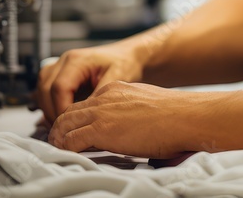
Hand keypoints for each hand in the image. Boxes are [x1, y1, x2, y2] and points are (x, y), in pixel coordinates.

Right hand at [34, 44, 143, 123]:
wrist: (128, 55)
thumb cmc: (125, 64)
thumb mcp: (118, 78)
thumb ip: (99, 96)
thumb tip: (85, 115)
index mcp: (77, 60)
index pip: (59, 87)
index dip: (62, 109)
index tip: (72, 124)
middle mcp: (65, 60)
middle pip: (45, 89)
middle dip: (53, 112)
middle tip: (66, 129)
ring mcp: (60, 66)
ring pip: (41, 90)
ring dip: (49, 109)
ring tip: (65, 123)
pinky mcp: (59, 73)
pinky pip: (45, 90)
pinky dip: (50, 104)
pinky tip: (63, 115)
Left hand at [48, 81, 204, 158]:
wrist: (185, 116)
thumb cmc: (174, 115)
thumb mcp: (143, 105)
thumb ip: (126, 112)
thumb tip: (122, 129)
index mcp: (115, 89)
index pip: (84, 104)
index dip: (75, 119)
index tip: (72, 130)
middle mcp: (104, 97)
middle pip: (69, 112)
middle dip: (60, 128)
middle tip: (57, 141)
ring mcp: (101, 112)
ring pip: (64, 125)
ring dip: (58, 139)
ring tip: (58, 150)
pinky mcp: (101, 129)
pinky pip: (72, 141)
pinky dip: (66, 149)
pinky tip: (68, 155)